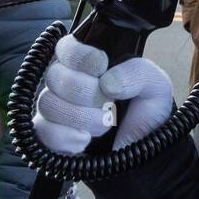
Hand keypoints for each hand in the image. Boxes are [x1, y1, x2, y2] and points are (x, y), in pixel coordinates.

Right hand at [32, 34, 172, 153]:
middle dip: (86, 92)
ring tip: (104, 124)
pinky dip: (66, 137)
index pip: (66, 47)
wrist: (144, 152)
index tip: (101, 66)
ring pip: (48, 103)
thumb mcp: (155, 87)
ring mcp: (56, 111)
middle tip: (110, 104)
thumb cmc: (145, 115)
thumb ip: (138, 73)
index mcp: (87, 65)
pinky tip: (85, 140)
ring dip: (80, 116)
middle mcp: (66, 85)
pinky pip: (43, 131)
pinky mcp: (50, 138)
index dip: (80, 56)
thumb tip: (107, 81)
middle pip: (54, 76)